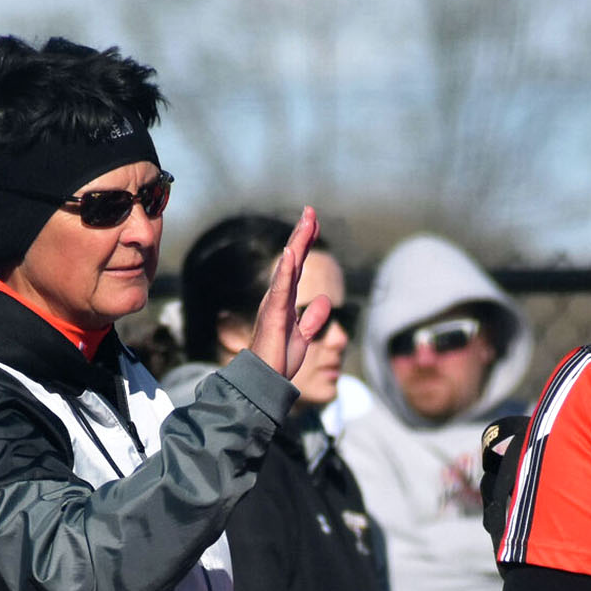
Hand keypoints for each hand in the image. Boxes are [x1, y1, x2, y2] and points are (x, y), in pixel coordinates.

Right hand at [246, 207, 329, 380]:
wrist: (264, 379)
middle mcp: (278, 297)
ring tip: (306, 222)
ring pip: (287, 268)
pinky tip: (290, 254)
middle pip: (292, 260)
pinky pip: (280, 289)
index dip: (305, 245)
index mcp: (285, 300)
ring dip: (297, 244)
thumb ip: (313, 319)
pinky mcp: (273, 315)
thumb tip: (326, 302)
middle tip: (311, 211)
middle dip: (302, 235)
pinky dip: (284, 271)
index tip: (314, 223)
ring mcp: (274, 304)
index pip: (297, 267)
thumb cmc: (279, 359)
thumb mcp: (303, 336)